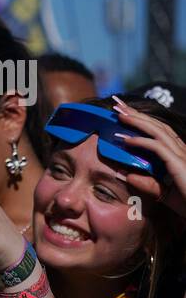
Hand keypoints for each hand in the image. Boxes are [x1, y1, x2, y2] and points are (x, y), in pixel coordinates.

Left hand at [112, 96, 185, 218]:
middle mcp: (182, 150)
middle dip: (137, 114)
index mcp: (179, 153)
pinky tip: (126, 140)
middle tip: (117, 105)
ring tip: (119, 115)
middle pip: (158, 126)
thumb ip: (147, 184)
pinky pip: (158, 148)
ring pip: (158, 131)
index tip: (123, 112)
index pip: (159, 131)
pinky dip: (141, 142)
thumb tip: (126, 175)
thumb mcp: (163, 193)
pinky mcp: (180, 164)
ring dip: (137, 121)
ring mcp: (182, 155)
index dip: (142, 120)